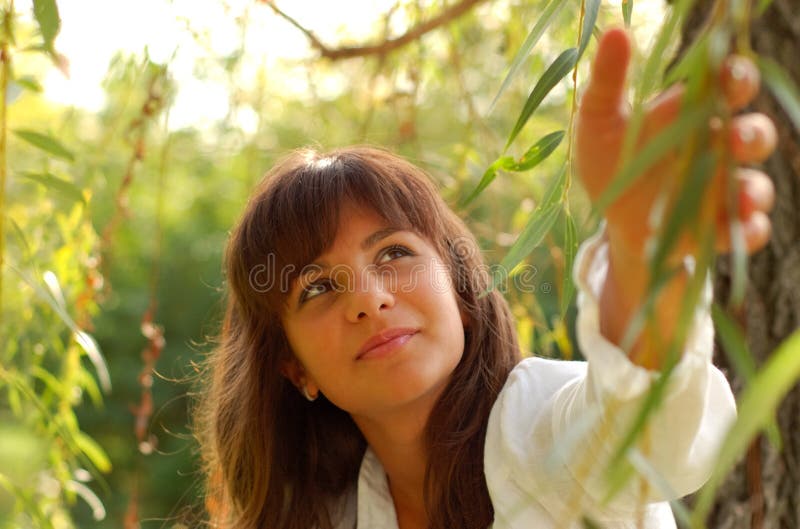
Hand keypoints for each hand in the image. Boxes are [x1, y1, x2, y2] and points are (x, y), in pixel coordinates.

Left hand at [575, 28, 776, 263]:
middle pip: (754, 135)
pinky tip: (737, 229)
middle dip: (751, 134)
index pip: (729, 88)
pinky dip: (749, 231)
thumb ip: (608, 80)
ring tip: (737, 193)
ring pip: (757, 186)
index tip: (726, 74)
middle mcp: (718, 149)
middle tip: (732, 136)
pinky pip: (750, 232)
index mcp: (694, 114)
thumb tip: (616, 31)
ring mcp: (722, 190)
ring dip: (753, 188)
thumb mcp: (598, 121)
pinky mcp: (720, 228)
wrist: (608, 216)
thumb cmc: (608, 161)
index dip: (735, 77)